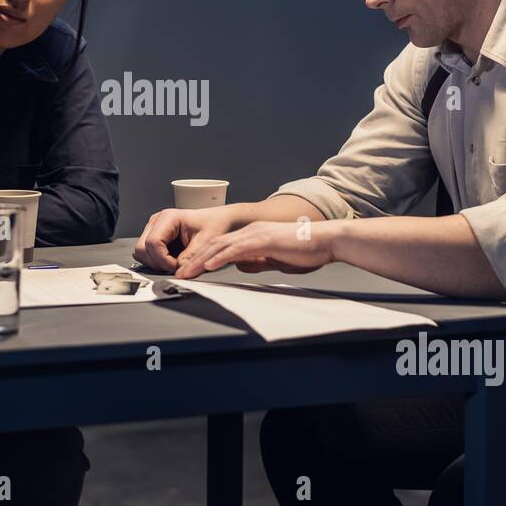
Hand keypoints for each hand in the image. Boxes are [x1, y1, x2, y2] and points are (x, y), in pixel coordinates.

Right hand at [134, 206, 237, 272]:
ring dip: (156, 263)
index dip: (163, 259)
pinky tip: (172, 259)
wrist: (219, 221)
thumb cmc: (214, 225)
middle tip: (175, 266)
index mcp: (168, 217)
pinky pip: (146, 254)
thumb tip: (179, 273)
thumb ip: (191, 258)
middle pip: (142, 248)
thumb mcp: (206, 242)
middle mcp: (157, 221)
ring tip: (175, 262)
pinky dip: (157, 261)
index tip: (176, 266)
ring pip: (141, 252)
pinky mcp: (155, 237)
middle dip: (157, 262)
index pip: (152, 243)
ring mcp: (154, 229)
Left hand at [173, 220, 336, 278]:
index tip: (189, 271)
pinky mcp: (264, 239)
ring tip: (186, 273)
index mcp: (251, 235)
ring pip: (222, 246)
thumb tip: (241, 266)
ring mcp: (256, 233)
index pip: (221, 247)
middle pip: (215, 245)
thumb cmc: (305, 251)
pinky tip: (209, 265)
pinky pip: (238, 249)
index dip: (202, 259)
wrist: (326, 241)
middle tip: (179, 274)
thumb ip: (257, 261)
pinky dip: (221, 257)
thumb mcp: (274, 259)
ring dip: (201, 260)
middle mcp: (250, 231)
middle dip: (194, 260)